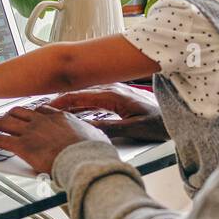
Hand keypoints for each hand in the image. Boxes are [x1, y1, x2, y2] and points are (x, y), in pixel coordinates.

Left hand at [0, 104, 108, 176]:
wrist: (83, 159)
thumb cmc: (92, 152)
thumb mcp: (96, 137)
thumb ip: (91, 136)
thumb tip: (97, 140)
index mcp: (59, 117)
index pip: (40, 111)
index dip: (29, 113)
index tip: (25, 115)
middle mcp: (42, 121)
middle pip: (19, 113)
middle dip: (7, 115)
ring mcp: (31, 132)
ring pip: (5, 123)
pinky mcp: (22, 145)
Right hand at [48, 84, 167, 142]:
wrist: (176, 117)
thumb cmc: (159, 123)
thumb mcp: (134, 128)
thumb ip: (111, 128)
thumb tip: (88, 129)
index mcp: (114, 94)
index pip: (81, 96)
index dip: (62, 101)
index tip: (47, 106)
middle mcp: (113, 90)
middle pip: (80, 93)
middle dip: (61, 99)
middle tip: (42, 107)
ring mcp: (115, 92)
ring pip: (86, 95)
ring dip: (70, 101)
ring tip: (53, 108)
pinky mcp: (118, 98)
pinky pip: (94, 99)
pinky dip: (81, 104)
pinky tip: (75, 110)